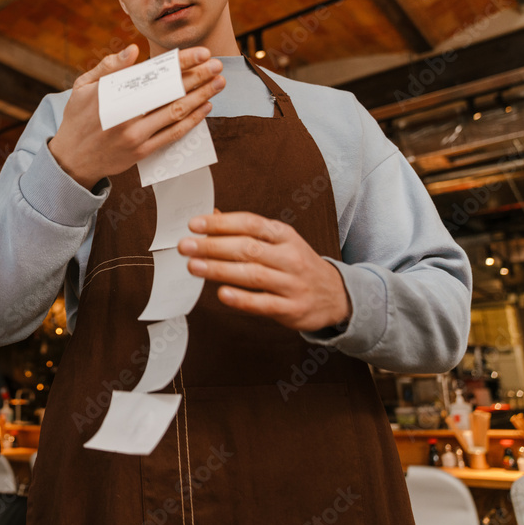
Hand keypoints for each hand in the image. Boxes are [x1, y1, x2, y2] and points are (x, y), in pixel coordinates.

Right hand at [48, 44, 224, 188]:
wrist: (71, 160)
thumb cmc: (78, 118)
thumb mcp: (83, 87)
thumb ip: (108, 67)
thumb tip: (133, 50)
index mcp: (111, 94)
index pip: (154, 73)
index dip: (181, 62)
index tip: (202, 53)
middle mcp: (125, 115)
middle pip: (170, 91)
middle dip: (198, 76)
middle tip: (217, 66)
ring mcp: (135, 136)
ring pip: (176, 112)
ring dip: (201, 96)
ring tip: (218, 84)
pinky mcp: (141, 152)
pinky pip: (172, 134)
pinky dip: (191, 120)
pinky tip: (204, 108)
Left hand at [177, 210, 351, 331]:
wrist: (336, 296)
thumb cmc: (297, 265)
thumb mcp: (280, 241)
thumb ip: (247, 230)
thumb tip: (212, 216)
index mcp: (285, 235)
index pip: (250, 224)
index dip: (221, 223)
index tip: (195, 224)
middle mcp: (289, 257)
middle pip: (248, 248)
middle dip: (213, 246)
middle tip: (186, 246)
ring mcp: (292, 283)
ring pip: (253, 275)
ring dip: (220, 270)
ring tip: (193, 266)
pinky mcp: (291, 308)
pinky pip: (264, 303)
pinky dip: (242, 298)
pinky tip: (222, 294)